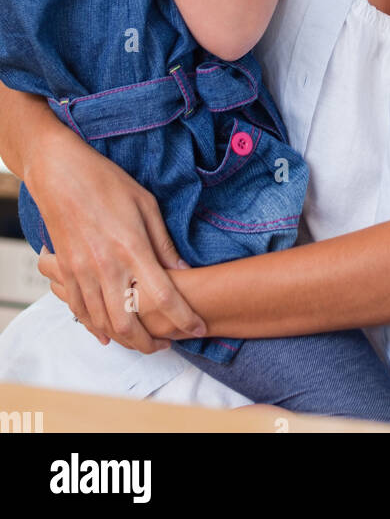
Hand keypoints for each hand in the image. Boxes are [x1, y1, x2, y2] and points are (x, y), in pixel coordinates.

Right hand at [28, 133, 207, 352]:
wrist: (61, 175)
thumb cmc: (106, 183)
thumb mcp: (145, 205)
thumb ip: (163, 242)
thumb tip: (182, 270)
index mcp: (132, 248)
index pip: (164, 294)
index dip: (184, 318)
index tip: (198, 328)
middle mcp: (107, 266)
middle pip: (130, 322)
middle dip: (151, 343)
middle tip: (168, 343)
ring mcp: (83, 272)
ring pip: (104, 323)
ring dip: (125, 340)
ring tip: (144, 341)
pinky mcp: (67, 272)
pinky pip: (80, 311)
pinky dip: (95, 328)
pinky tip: (108, 334)